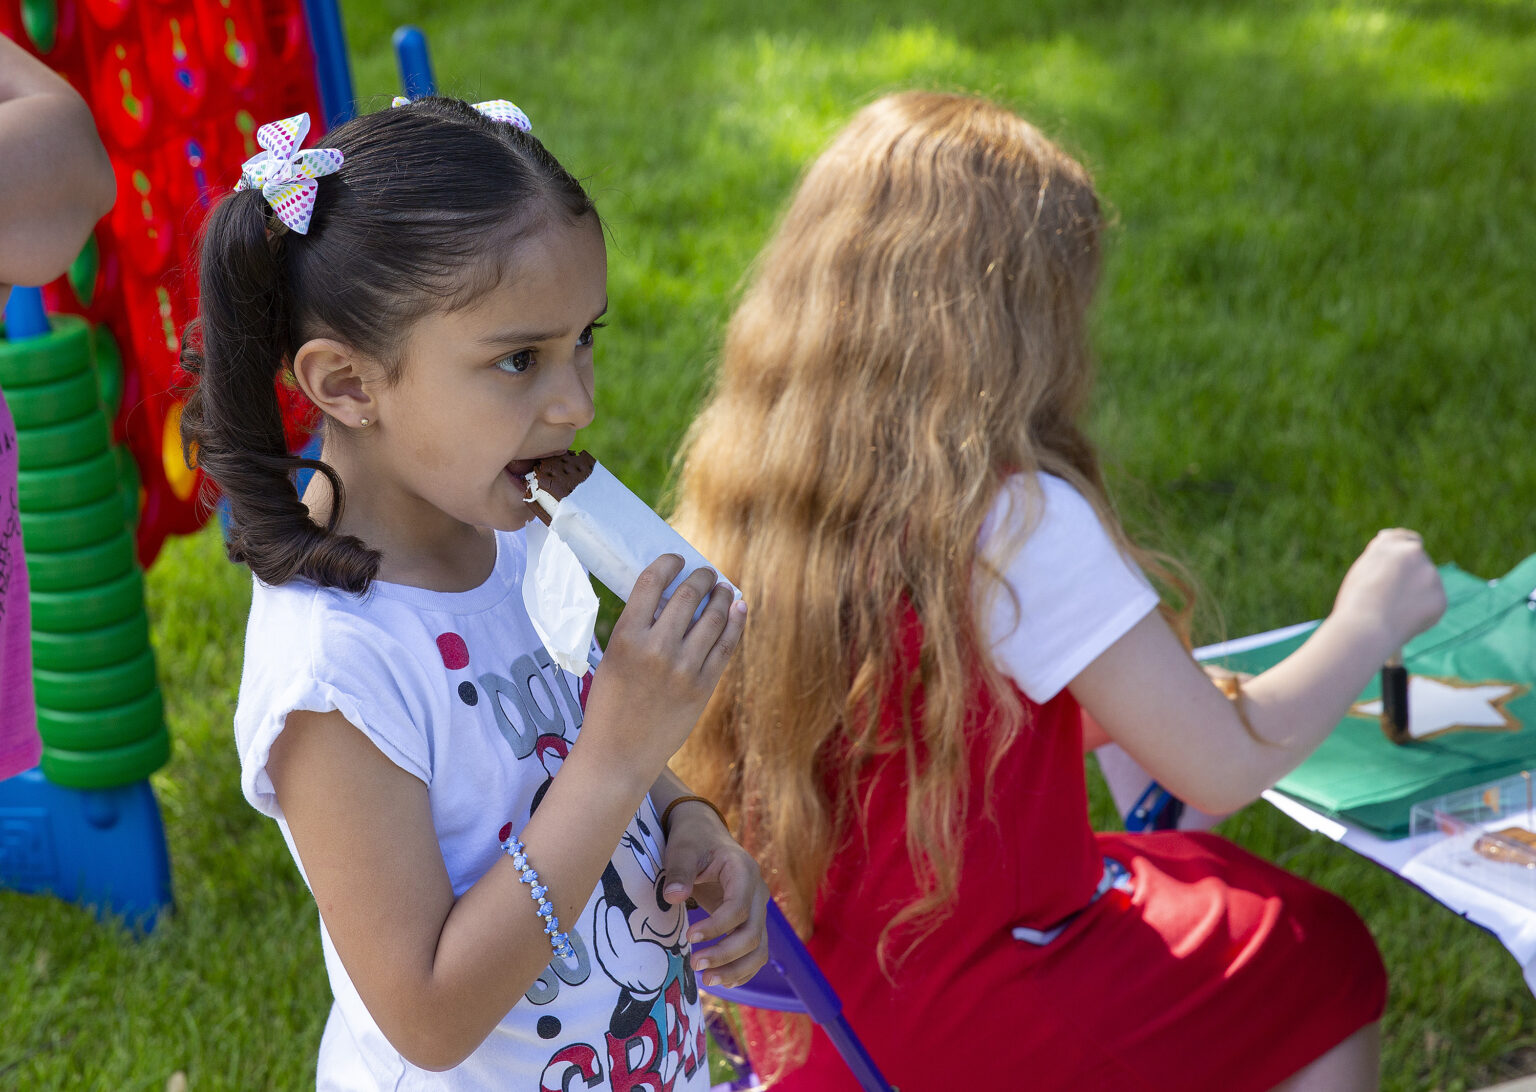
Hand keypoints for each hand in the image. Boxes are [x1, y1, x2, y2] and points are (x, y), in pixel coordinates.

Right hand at [582, 555, 746, 775]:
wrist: (618, 754)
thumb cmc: (610, 704)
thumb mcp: (613, 659)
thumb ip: (639, 628)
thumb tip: (670, 596)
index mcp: (626, 638)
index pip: (651, 583)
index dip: (668, 563)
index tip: (677, 559)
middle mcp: (656, 649)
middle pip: (687, 595)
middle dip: (701, 576)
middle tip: (706, 572)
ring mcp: (683, 669)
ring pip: (713, 617)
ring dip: (722, 595)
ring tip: (723, 588)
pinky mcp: (703, 687)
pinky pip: (726, 645)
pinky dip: (735, 621)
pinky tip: (738, 607)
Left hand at [661, 804, 768, 988]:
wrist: (705, 834)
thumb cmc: (692, 840)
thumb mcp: (682, 849)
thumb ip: (679, 872)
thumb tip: (674, 898)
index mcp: (744, 871)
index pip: (738, 908)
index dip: (716, 926)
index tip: (689, 936)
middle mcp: (757, 892)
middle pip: (753, 933)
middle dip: (725, 954)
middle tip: (695, 966)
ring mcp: (757, 909)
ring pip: (759, 948)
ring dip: (736, 969)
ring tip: (707, 980)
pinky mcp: (750, 921)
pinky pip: (756, 951)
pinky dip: (743, 970)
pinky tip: (722, 980)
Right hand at [1331, 528, 1445, 650]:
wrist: (1366, 626)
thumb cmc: (1355, 603)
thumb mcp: (1362, 573)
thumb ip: (1383, 563)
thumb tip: (1396, 564)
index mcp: (1389, 543)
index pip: (1408, 539)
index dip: (1408, 551)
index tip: (1408, 560)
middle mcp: (1413, 552)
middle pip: (1419, 565)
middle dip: (1411, 579)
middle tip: (1391, 599)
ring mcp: (1430, 573)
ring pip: (1426, 587)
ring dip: (1415, 597)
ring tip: (1391, 613)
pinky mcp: (1440, 597)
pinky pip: (1431, 606)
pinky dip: (1421, 614)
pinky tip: (1403, 621)